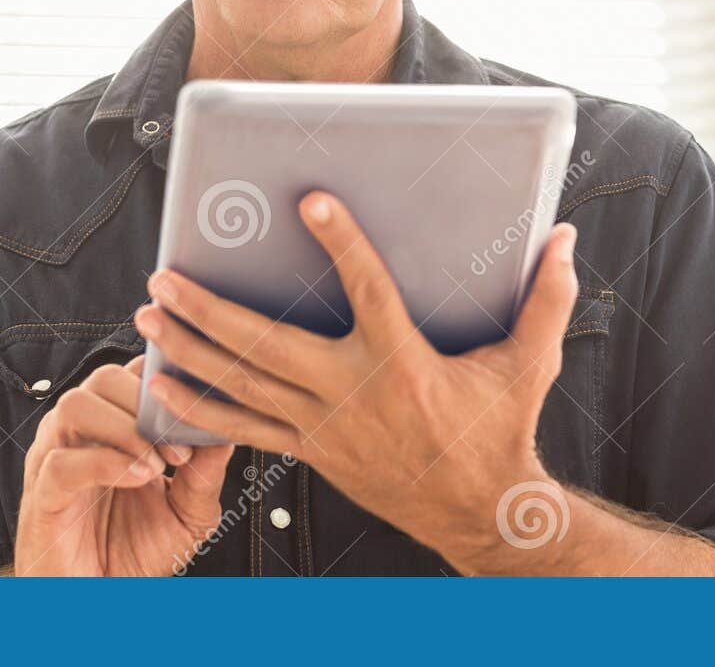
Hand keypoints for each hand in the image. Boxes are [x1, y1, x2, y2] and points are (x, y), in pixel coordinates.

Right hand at [13, 354, 233, 575]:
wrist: (99, 606)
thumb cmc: (134, 555)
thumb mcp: (188, 513)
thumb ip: (206, 472)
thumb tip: (225, 429)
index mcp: (113, 426)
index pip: (134, 373)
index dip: (166, 375)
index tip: (200, 399)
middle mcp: (81, 434)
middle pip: (104, 377)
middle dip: (148, 403)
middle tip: (180, 446)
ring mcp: (55, 460)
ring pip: (76, 406)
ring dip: (125, 428)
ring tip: (158, 464)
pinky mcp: (41, 496)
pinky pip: (63, 462)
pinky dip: (106, 464)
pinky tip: (139, 478)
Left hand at [134, 191, 579, 566]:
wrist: (478, 511)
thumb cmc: (501, 430)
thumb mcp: (531, 363)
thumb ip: (546, 298)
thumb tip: (565, 238)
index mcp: (404, 362)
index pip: (368, 291)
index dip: (341, 243)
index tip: (310, 202)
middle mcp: (354, 393)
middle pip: (268, 345)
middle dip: (210, 309)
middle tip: (166, 274)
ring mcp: (325, 426)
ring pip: (245, 385)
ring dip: (191, 349)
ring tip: (149, 316)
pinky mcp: (312, 450)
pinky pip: (245, 429)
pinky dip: (202, 407)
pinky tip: (165, 385)